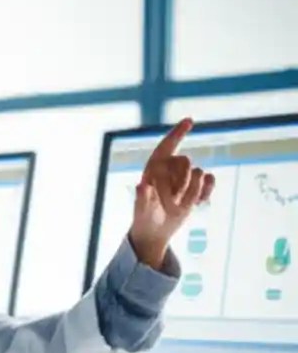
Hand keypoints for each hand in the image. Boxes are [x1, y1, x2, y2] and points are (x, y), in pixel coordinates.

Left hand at [129, 117, 216, 267]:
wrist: (155, 231)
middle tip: (171, 200)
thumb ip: (142, 197)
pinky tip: (197, 203)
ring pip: (199, 173)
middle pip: (185, 161)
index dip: (178, 132)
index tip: (189, 120)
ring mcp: (185, 178)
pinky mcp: (198, 187)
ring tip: (178, 204)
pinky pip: (210, 181)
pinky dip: (205, 192)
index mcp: (154, 167)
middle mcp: (170, 169)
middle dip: (181, 181)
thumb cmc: (144, 216)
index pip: (167, 145)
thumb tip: (142, 186)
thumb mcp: (142, 209)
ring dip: (191, 191)